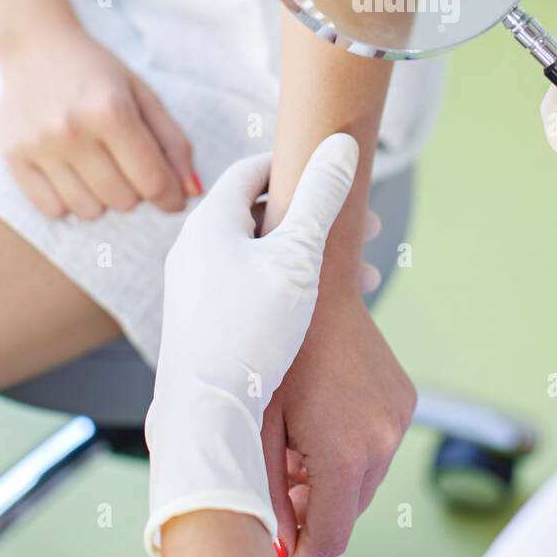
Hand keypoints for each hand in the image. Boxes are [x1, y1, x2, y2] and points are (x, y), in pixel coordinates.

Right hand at [0, 22, 196, 218]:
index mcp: (111, 111)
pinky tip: (73, 174)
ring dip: (103, 198)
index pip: (151, 181)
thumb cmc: (97, 73)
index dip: (170, 197)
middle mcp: (72, 130)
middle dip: (135, 191)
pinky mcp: (14, 157)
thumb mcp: (143, 95)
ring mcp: (40, 146)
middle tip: (128, 166)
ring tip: (99, 168)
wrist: (36, 48)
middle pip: (123, 200)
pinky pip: (52, 209)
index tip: (174, 200)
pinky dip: (70, 201)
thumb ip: (173, 142)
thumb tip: (192, 190)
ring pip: (89, 211)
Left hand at [145, 133, 358, 556]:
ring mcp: (195, 288)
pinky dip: (287, 288)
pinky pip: (250, 288)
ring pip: (260, 256)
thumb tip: (341, 143)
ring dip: (309, 260)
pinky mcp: (202, 323)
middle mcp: (194, 249)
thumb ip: (322, 197)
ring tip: (359, 280)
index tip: (332, 175)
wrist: (205, 413)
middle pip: (260, 214)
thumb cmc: (249, 328)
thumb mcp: (297, 255)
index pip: (251, 170)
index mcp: (209, 221)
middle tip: (361, 233)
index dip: (295, 167)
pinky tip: (321, 311)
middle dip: (316, 221)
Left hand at [263, 280, 415, 556]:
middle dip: (314, 508)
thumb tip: (281, 546)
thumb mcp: (261, 428)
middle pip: (350, 512)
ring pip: (366, 480)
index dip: (302, 550)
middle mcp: (383, 443)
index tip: (279, 541)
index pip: (331, 538)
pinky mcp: (406, 401)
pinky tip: (324, 418)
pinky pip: (380, 447)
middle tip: (281, 482)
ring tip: (299, 444)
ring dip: (334, 479)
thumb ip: (269, 493)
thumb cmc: (276, 355)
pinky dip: (353, 449)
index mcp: (344, 455)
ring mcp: (399, 420)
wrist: (316, 292)